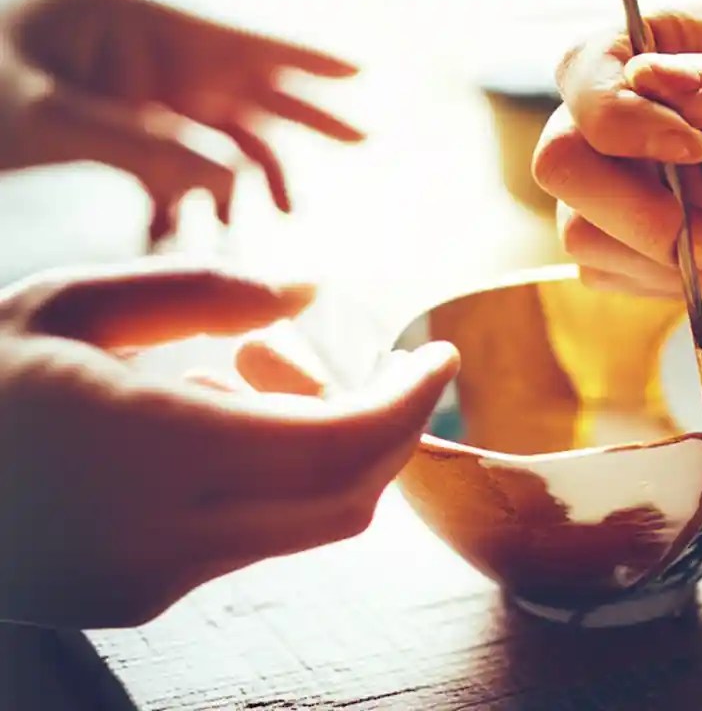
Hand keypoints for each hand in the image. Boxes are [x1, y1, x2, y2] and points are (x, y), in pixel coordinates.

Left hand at [0, 0, 362, 243]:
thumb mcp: (40, 119)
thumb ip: (138, 147)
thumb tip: (229, 180)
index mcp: (130, 21)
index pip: (236, 39)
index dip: (304, 58)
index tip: (364, 75)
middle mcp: (143, 53)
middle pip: (242, 82)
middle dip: (301, 114)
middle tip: (364, 137)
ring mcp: (131, 92)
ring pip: (214, 132)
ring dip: (243, 176)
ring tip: (278, 218)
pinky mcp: (114, 128)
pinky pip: (172, 166)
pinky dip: (184, 203)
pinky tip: (186, 241)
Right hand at [0, 262, 456, 627]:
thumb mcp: (70, 301)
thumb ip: (203, 291)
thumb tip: (312, 293)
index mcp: (148, 447)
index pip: (340, 442)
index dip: (408, 400)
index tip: (440, 355)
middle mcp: (164, 533)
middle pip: (347, 496)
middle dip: (385, 426)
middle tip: (371, 358)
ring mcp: (153, 581)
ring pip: (306, 521)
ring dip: (321, 447)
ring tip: (246, 369)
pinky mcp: (140, 600)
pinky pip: (252, 538)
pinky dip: (271, 479)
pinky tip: (211, 418)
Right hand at [533, 9, 701, 312]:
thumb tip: (650, 77)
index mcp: (664, 51)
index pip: (586, 71)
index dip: (619, 118)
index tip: (696, 149)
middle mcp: (626, 117)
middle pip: (559, 157)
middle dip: (627, 204)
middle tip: (696, 226)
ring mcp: (621, 185)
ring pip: (577, 227)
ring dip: (659, 250)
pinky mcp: (629, 246)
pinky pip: (603, 271)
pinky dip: (662, 278)